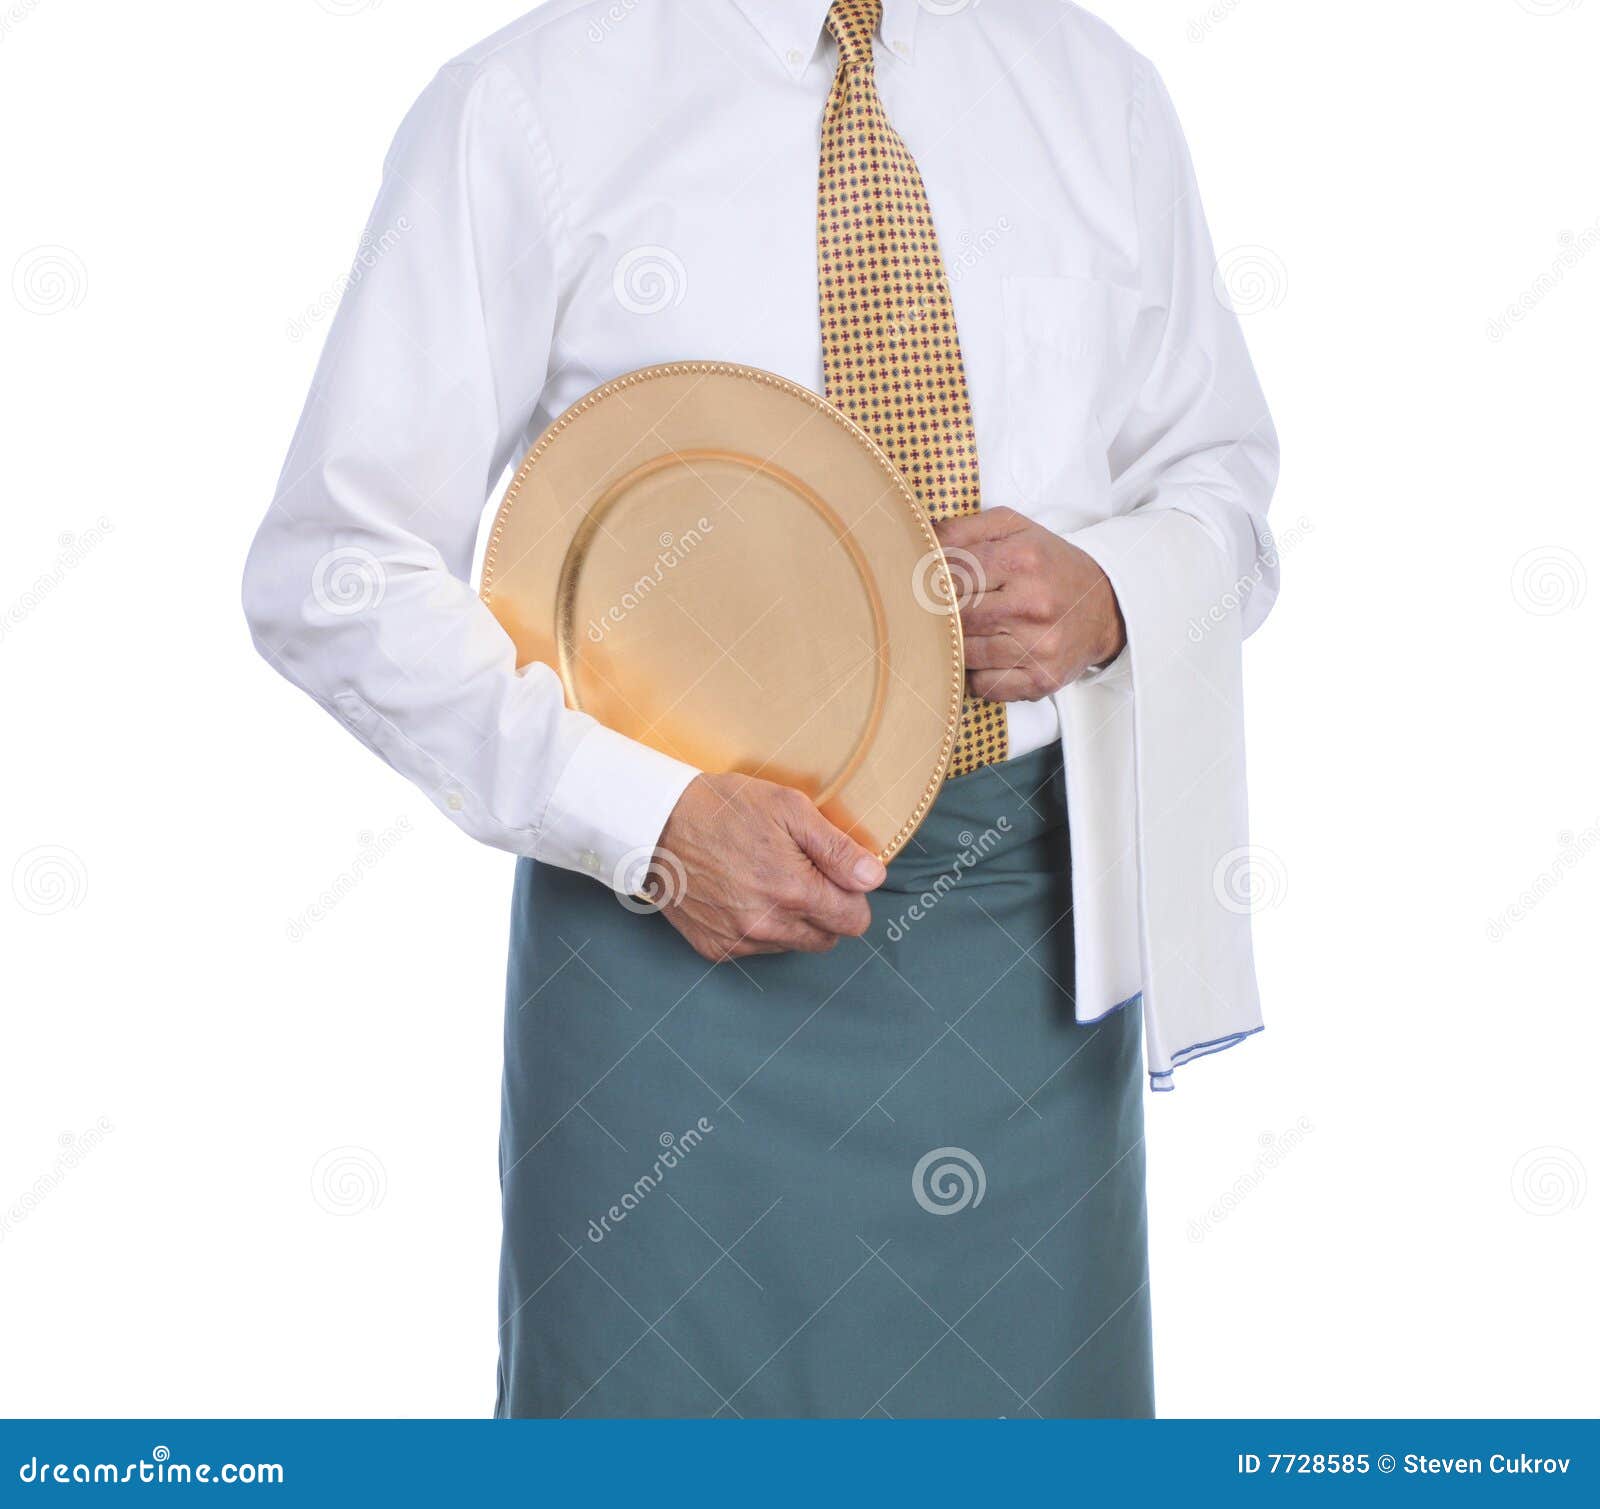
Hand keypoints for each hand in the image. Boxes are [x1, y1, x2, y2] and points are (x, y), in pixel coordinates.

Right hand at [647, 773, 885, 962]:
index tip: (832, 872)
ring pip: (794, 945)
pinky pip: (759, 949)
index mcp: (793, 891)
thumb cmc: (723, 809)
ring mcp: (740, 941)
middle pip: (828, 938)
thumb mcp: (788, 809)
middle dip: (825, 910)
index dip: (851, 894)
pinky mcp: (716, 949)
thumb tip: (874, 878)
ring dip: (793, 921)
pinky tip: (742, 894)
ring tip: (766, 879)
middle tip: (800, 873)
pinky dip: (760, 928)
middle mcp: (768, 926)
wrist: (655, 824)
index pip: (854, 920)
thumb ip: (837, 848)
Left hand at [933, 507, 1125, 700]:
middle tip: (939, 613)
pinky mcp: (1041, 680)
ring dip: (957, 646)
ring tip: (968, 632)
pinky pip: (984, 685)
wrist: (1106, 607)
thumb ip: (965, 528)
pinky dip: (977, 674)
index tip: (926, 586)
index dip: (931, 582)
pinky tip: (989, 657)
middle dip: (941, 616)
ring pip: (966, 654)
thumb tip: (919, 539)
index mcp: (1023, 559)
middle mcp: (1033, 604)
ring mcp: (1039, 646)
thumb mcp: (1015, 529)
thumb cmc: (1049, 566)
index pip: (952, 574)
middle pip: (956, 616)